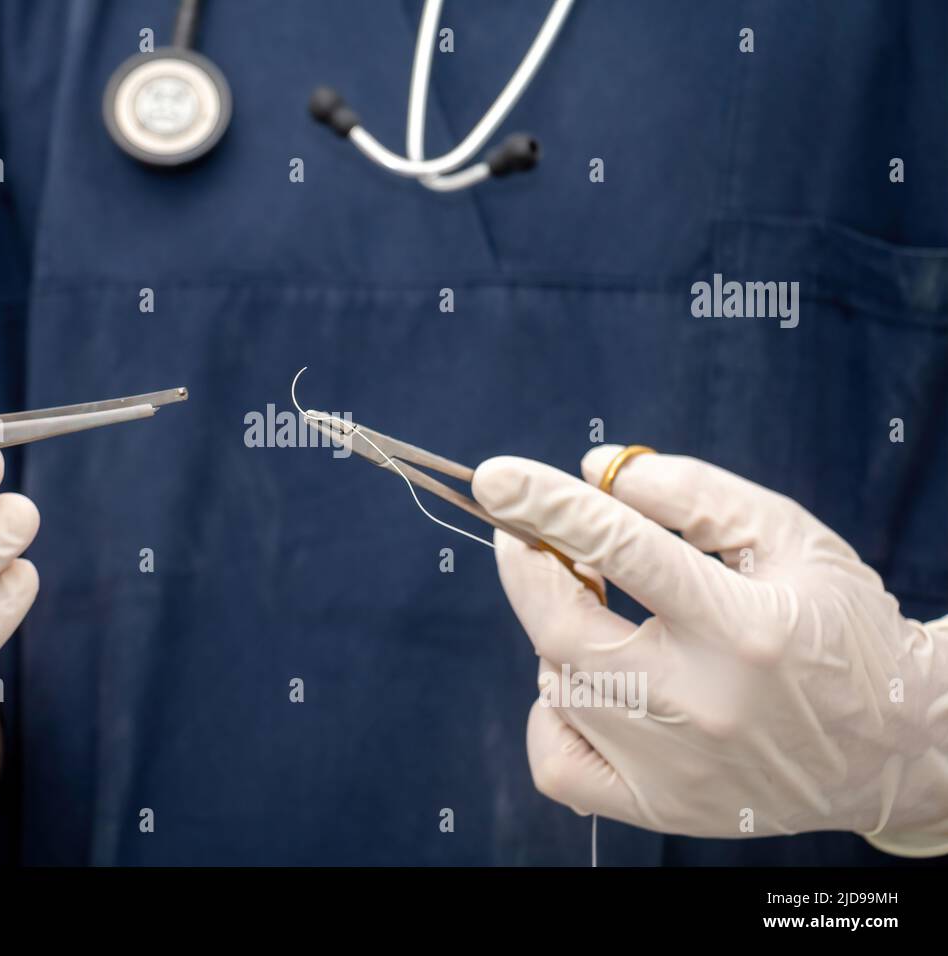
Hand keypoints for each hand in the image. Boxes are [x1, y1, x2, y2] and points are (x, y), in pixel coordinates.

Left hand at [472, 446, 947, 856]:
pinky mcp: (658, 808)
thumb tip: (593, 470)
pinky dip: (552, 712)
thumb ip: (693, 494)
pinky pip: (554, 761)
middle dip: (528, 567)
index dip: (550, 506)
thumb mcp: (788, 538)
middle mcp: (702, 706)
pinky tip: (592, 687)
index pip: (623, 550)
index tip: (496, 477)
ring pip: (558, 684)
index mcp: (744, 629)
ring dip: (558, 633)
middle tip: (527, 532)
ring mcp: (673, 768)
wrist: (894, 748)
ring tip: (606, 614)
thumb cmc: (838, 629)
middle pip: (562, 630)